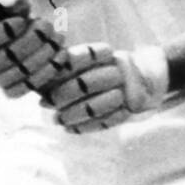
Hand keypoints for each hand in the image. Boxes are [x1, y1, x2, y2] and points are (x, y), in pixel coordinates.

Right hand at [0, 0, 77, 98]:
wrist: (6, 27)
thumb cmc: (5, 7)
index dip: (2, 33)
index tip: (20, 20)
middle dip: (26, 44)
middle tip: (45, 25)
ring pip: (9, 79)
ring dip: (38, 58)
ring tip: (55, 37)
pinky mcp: (10, 86)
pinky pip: (23, 89)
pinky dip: (45, 73)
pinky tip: (61, 53)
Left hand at [49, 44, 168, 133]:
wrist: (147, 77)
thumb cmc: (106, 70)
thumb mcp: (92, 62)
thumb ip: (67, 69)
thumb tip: (37, 82)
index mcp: (106, 56)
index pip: (81, 59)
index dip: (60, 71)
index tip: (43, 80)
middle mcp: (118, 71)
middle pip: (87, 84)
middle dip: (63, 95)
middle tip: (45, 103)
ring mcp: (126, 92)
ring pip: (96, 106)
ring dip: (73, 115)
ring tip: (57, 120)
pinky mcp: (130, 111)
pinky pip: (106, 122)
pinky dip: (86, 127)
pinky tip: (70, 129)